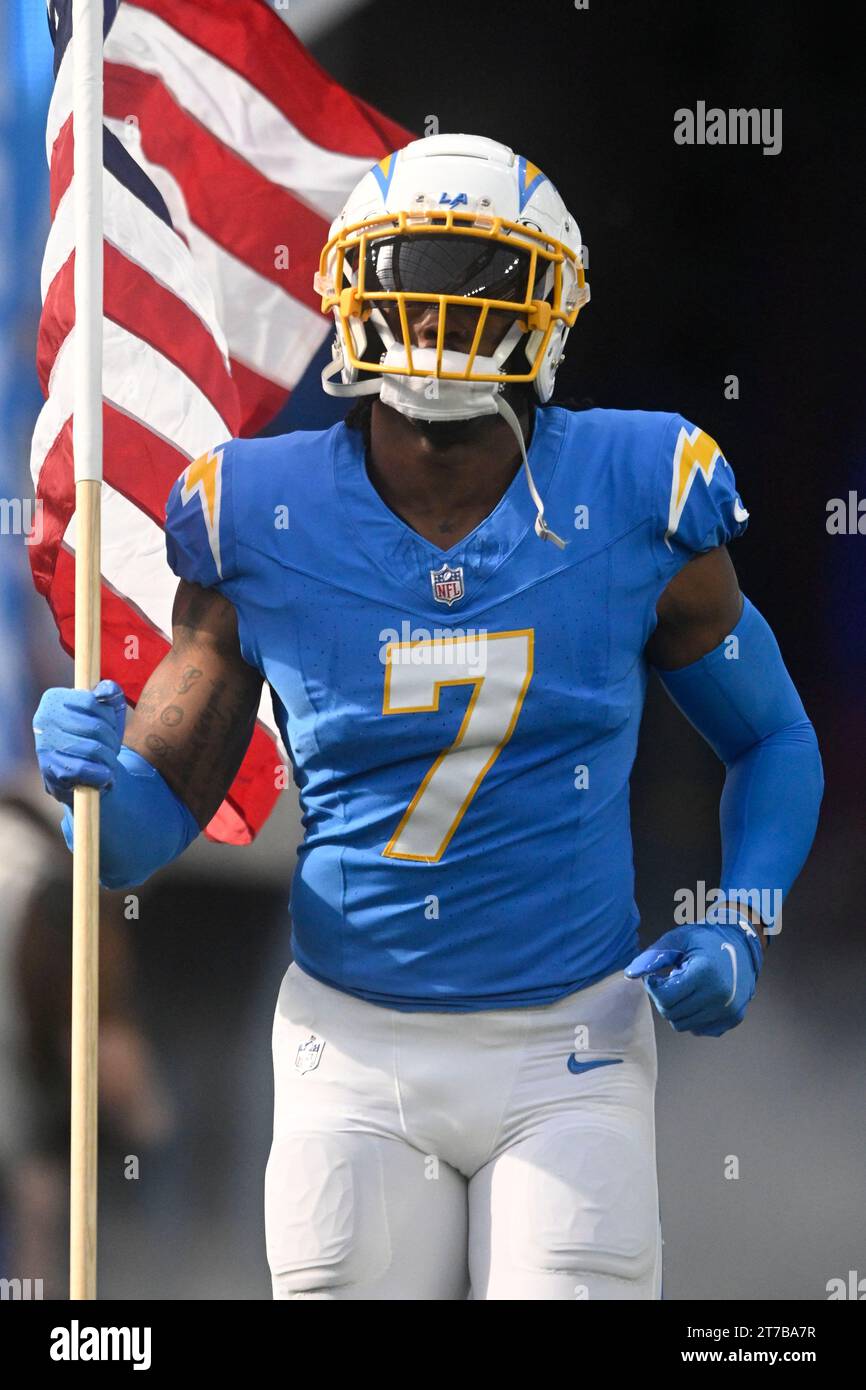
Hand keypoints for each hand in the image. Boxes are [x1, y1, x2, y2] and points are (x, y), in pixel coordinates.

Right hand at [33, 679, 127, 805]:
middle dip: (112, 740)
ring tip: (110, 761)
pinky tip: (105, 775)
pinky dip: (101, 774)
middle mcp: (44, 719)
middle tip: (114, 748)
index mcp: (54, 698)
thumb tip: (106, 692)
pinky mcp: (49, 769)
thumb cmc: (94, 734)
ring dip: (109, 758)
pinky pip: (83, 769)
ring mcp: (44, 744)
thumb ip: (110, 693)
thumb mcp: (106, 709)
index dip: (110, 716)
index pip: (91, 702)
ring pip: (93, 749)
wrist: (77, 772)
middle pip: (95, 727)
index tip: (112, 725)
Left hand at [624, 912, 762, 1035]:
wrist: (743, 945)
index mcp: (705, 974)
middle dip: (663, 999)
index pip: (665, 998)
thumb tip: (630, 974)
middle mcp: (719, 996)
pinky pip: (700, 1029)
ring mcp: (728, 1010)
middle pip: (672, 1014)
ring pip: (683, 1024)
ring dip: (677, 1009)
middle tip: (670, 981)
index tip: (656, 977)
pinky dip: (693, 1018)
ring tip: (684, 989)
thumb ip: (653, 956)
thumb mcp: (677, 939)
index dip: (654, 987)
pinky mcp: (733, 1019)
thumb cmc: (706, 940)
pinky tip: (697, 998)